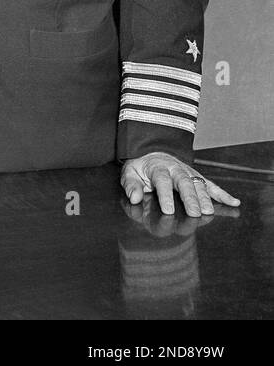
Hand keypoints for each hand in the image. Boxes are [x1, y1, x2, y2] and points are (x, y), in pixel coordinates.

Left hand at [120, 152, 240, 216]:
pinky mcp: (198, 177)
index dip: (166, 196)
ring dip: (205, 198)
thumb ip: (131, 185)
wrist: (153, 152)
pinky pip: (212, 185)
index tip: (168, 210)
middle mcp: (176, 169)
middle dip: (190, 198)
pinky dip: (223, 194)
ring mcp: (189, 173)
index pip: (163, 181)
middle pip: (185, 183)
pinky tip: (234, 203)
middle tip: (194, 213)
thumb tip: (134, 198)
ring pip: (199, 184)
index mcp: (158, 168)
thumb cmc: (141, 167)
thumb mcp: (129, 172)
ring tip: (209, 212)